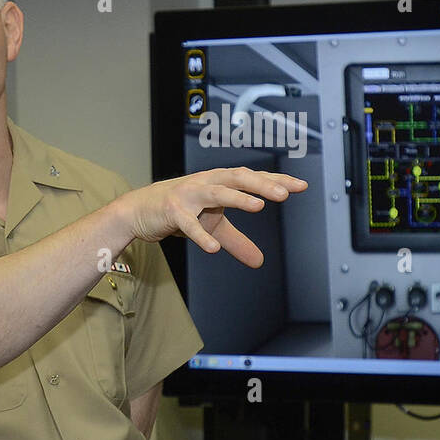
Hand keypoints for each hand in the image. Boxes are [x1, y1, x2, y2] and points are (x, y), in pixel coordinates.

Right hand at [116, 167, 305, 267]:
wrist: (138, 211)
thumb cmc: (179, 211)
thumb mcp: (212, 225)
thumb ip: (236, 241)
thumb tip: (260, 261)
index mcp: (219, 181)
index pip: (252, 178)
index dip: (276, 181)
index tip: (302, 186)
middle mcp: (206, 182)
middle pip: (237, 178)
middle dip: (261, 184)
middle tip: (284, 194)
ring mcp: (187, 195)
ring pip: (216, 193)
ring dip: (237, 199)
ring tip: (258, 206)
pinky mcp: (171, 212)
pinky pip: (188, 224)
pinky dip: (201, 235)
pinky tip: (214, 249)